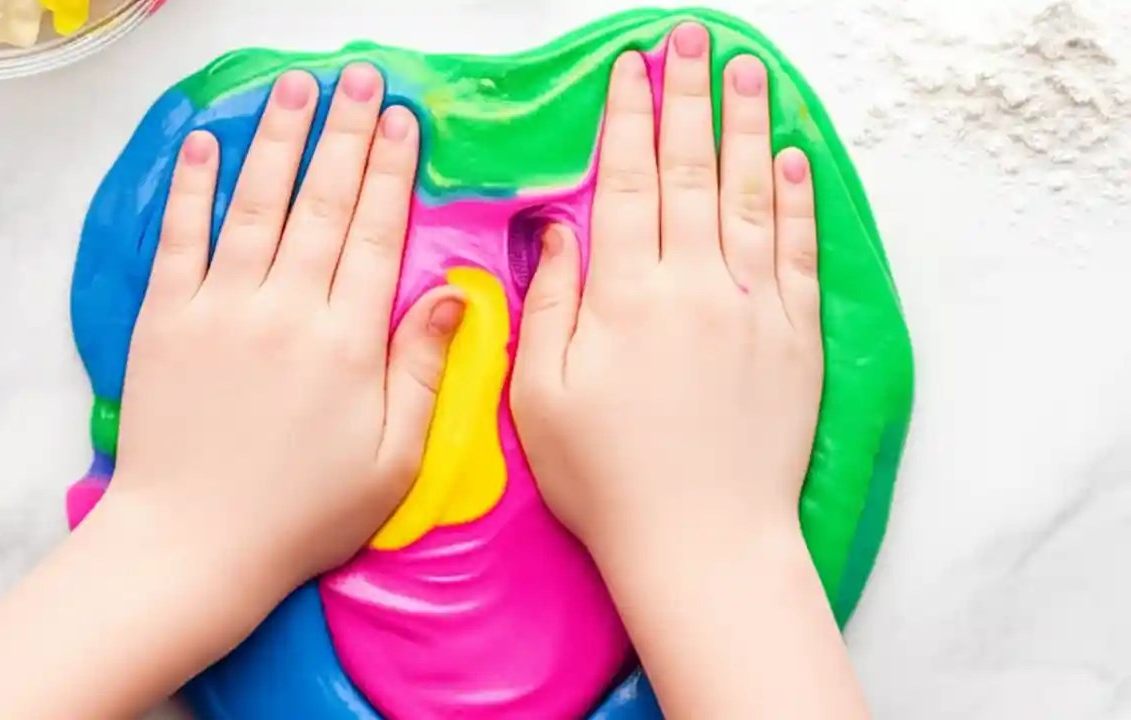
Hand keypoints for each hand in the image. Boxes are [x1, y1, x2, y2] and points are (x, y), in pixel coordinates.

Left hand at [0, 66, 465, 719]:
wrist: (194, 545)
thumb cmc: (304, 512)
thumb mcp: (392, 458)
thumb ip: (421, 370)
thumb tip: (449, 296)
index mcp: (347, 341)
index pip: (376, 234)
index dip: (392, 172)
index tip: (404, 122)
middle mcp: (286, 308)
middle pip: (323, 204)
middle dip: (346, 136)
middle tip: (362, 80)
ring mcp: (221, 308)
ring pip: (257, 205)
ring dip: (281, 141)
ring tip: (300, 88)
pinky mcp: (167, 320)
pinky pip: (180, 238)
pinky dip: (192, 187)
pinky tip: (206, 142)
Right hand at [511, 25, 867, 718]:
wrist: (701, 542)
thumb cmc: (606, 480)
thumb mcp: (539, 397)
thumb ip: (546, 304)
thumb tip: (556, 229)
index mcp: (625, 296)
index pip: (628, 183)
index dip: (628, 119)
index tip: (630, 69)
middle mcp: (695, 286)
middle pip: (692, 170)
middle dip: (688, 97)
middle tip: (690, 39)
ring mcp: (754, 308)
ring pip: (751, 194)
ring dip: (747, 126)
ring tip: (746, 69)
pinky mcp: (795, 339)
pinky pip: (797, 251)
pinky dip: (796, 200)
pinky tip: (791, 160)